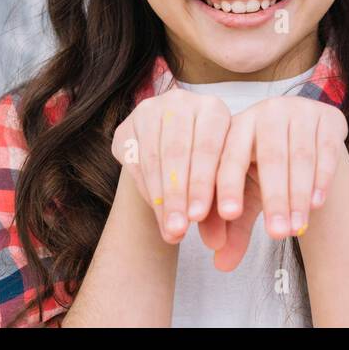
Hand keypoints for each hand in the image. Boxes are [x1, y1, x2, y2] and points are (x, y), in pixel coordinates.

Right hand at [110, 85, 232, 245]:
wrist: (173, 155)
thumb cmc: (205, 171)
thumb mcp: (219, 185)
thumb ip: (219, 209)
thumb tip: (219, 247)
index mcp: (214, 109)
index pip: (210, 146)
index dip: (204, 182)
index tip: (200, 218)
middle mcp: (184, 102)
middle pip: (180, 151)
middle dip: (179, 194)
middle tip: (179, 230)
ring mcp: (153, 109)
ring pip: (154, 156)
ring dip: (160, 197)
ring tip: (169, 230)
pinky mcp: (129, 123)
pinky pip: (134, 159)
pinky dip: (145, 189)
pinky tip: (155, 212)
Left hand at [199, 96, 347, 268]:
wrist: (307, 142)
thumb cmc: (265, 172)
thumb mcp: (246, 195)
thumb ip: (230, 226)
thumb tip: (220, 263)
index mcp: (237, 125)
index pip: (228, 156)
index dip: (227, 185)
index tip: (228, 216)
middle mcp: (267, 112)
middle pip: (269, 156)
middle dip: (274, 198)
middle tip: (277, 234)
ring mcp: (301, 110)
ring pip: (300, 155)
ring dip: (300, 194)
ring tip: (298, 228)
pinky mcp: (329, 116)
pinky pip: (326, 150)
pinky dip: (322, 178)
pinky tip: (317, 204)